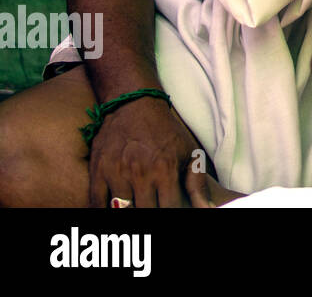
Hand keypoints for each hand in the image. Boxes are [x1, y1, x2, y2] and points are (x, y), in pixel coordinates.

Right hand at [88, 97, 214, 207]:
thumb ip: (198, 183)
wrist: (134, 105)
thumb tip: (208, 209)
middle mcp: (140, 173)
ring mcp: (116, 173)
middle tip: (154, 204)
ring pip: (121, 210)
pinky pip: (96, 204)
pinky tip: (116, 206)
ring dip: (130, 210)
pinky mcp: (98, 171)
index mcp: (166, 169)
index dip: (172, 212)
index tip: (172, 207)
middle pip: (145, 212)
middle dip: (152, 211)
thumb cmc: (166, 132)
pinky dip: (104, 209)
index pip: (169, 208)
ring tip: (138, 203)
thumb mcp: (189, 152)